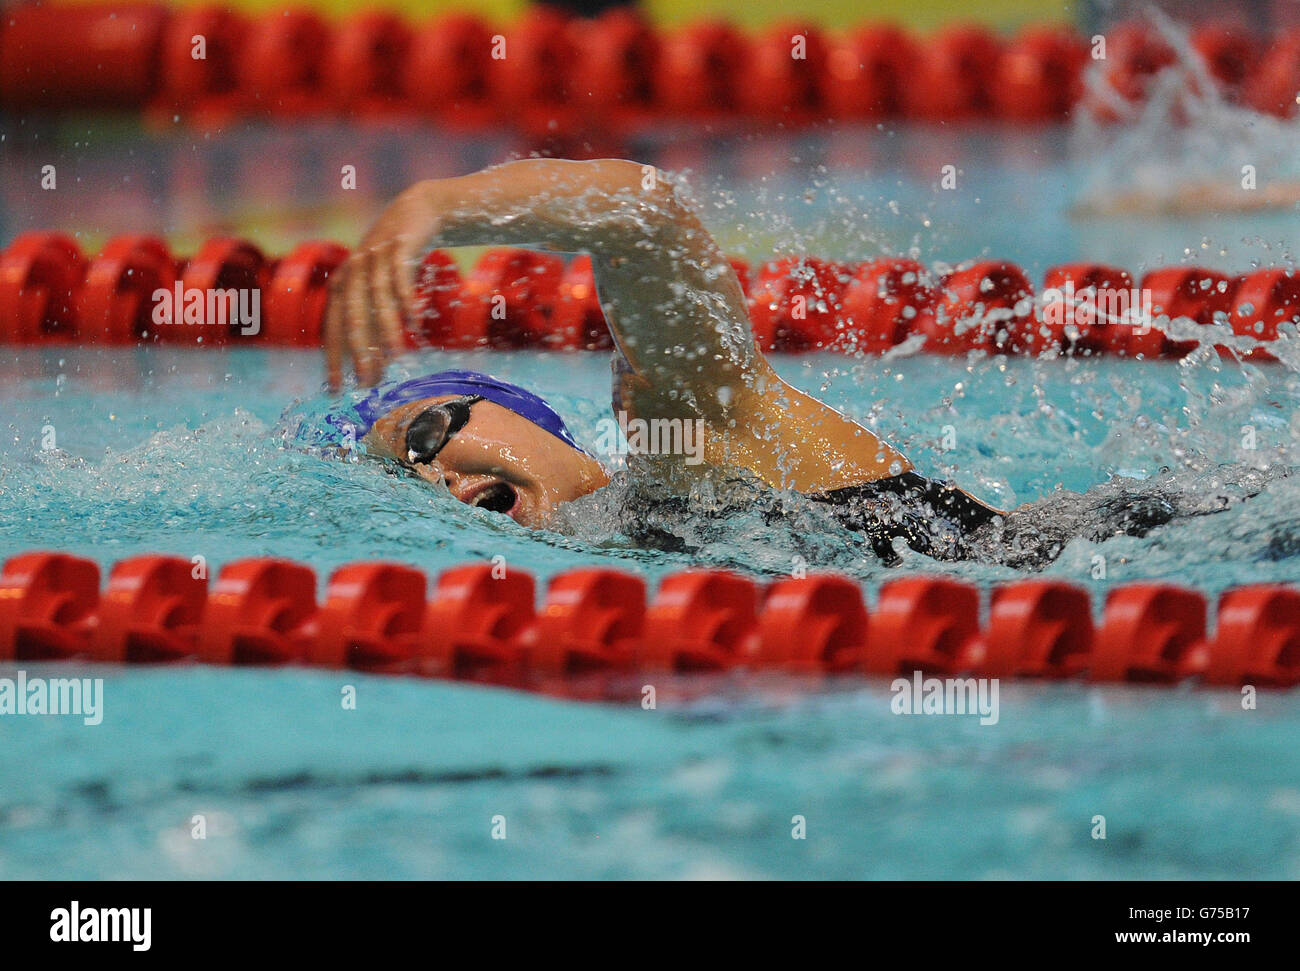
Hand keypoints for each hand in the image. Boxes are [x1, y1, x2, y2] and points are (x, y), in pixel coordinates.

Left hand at [324, 180, 439, 389]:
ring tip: (398, 359)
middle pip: (351, 318)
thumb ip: (375, 320)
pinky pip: (400, 277)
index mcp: (343, 286)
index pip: (332, 330)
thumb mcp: (381, 289)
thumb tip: (376, 363)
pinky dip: (406, 300)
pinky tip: (414, 324)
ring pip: (376, 300)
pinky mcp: (399, 246)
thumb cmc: (398, 260)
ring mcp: (375, 257)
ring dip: (387, 330)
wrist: (418, 211)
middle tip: (366, 382)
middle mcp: (353, 272)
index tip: (337, 390)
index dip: (333, 361)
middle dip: (358, 352)